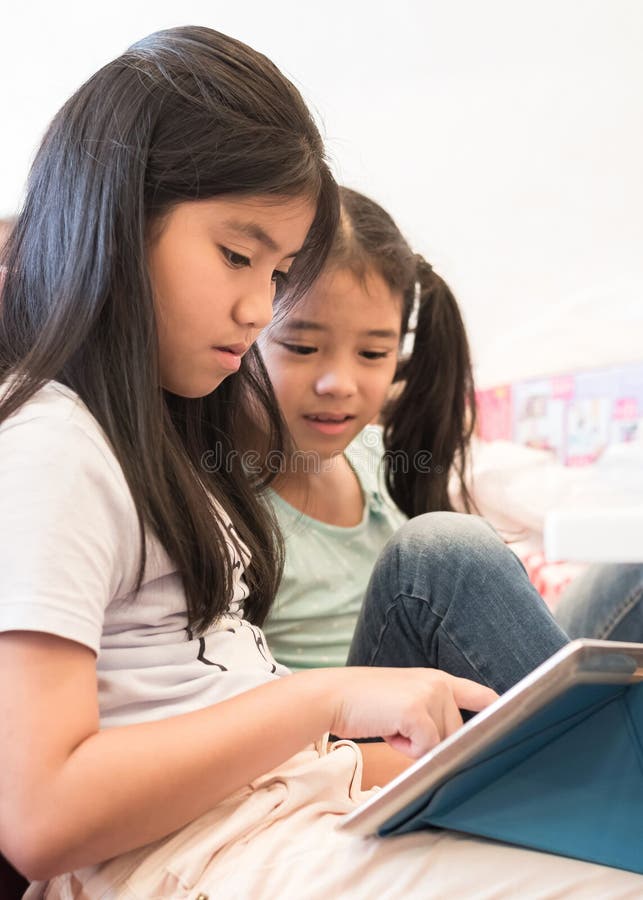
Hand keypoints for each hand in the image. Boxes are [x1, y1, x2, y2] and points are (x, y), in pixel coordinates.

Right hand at [328, 667, 497, 758]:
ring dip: (416, 747)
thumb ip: (431, 716)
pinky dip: (405, 749)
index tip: (519, 716)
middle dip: (431, 742)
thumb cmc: (367, 704)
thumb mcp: (405, 703)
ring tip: (391, 725)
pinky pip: (425, 749)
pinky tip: (388, 729)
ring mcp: (430, 695)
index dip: (497, 708)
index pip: (479, 694)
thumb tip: (452, 748)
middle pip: (457, 734)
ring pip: (441, 744)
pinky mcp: (418, 712)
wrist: (335, 695)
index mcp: (437, 679)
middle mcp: (439, 683)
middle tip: (398, 726)